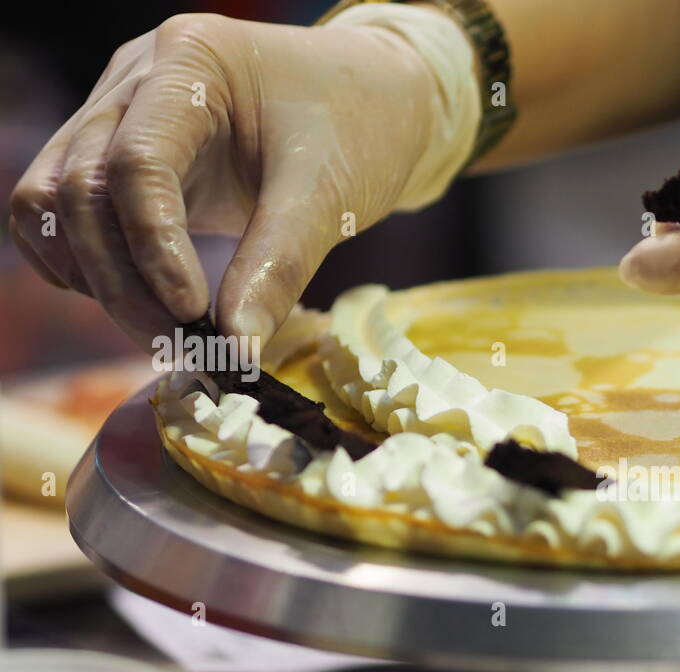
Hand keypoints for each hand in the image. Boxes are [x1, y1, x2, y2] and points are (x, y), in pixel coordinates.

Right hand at [8, 12, 457, 348]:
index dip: (154, 248)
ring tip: (166, 334)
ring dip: (95, 278)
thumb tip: (237, 349)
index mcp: (191, 63)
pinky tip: (137, 302)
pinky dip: (84, 263)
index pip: (136, 162)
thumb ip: (279, 266)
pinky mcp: (118, 153)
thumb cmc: (358, 131)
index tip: (194, 314)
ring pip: (54, 200)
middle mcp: (136, 79)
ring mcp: (118, 113)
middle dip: (123, 280)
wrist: (374, 103)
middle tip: (182, 346)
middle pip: (83, 187)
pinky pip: (63, 209)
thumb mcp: (329, 195)